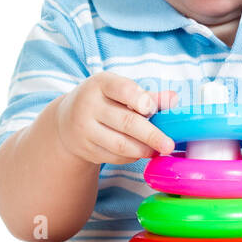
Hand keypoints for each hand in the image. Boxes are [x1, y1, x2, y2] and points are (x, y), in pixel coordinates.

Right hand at [56, 73, 179, 165]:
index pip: (123, 89)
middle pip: (126, 122)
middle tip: (169, 145)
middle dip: (151, 135)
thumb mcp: (119, 91)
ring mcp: (85, 129)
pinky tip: (140, 152)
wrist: (66, 120)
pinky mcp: (86, 149)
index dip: (140, 99)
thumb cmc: (103, 101)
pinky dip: (131, 157)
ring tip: (157, 150)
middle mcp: (88, 105)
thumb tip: (174, 99)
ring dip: (143, 149)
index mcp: (100, 84)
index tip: (152, 109)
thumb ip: (147, 95)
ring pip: (120, 144)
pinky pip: (114, 157)